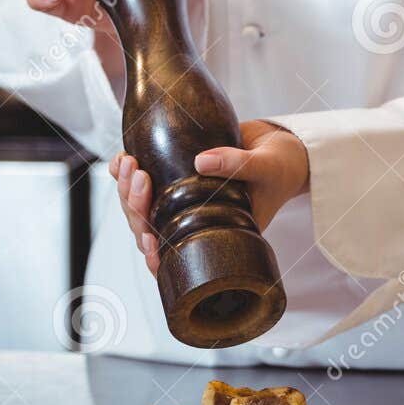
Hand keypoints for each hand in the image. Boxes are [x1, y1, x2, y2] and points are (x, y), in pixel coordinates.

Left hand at [109, 122, 309, 276]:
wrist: (281, 147)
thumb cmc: (280, 169)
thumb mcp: (266, 168)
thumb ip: (237, 164)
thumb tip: (201, 160)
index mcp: (213, 235)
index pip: (176, 257)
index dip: (156, 255)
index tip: (150, 239)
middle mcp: (192, 222)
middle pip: (148, 228)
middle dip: (135, 206)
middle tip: (141, 177)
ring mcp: (180, 200)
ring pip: (139, 208)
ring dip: (125, 190)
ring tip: (128, 164)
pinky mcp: (173, 174)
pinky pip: (140, 181)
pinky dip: (123, 173)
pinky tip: (121, 159)